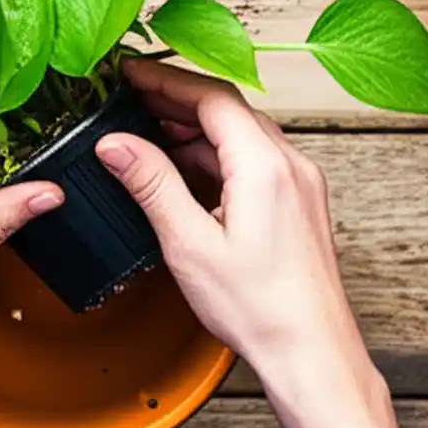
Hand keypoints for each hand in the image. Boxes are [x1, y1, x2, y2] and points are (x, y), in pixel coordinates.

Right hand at [96, 58, 427, 427]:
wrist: (312, 353)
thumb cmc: (260, 309)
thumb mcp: (189, 243)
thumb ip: (151, 184)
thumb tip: (115, 144)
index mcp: (264, 165)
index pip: (211, 97)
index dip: (165, 80)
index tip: (129, 74)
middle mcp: (290, 165)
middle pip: (229, 110)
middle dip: (177, 101)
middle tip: (130, 102)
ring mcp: (300, 184)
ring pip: (242, 135)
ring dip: (196, 130)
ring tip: (150, 136)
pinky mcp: (300, 205)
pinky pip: (255, 161)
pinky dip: (218, 156)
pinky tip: (187, 173)